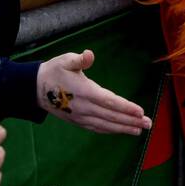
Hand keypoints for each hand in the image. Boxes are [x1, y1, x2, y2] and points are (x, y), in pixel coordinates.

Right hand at [36, 50, 152, 134]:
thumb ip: (80, 59)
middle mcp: (83, 107)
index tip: (140, 111)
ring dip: (124, 128)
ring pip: (106, 125)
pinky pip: (97, 128)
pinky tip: (122, 131)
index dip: (125, 107)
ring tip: (140, 129)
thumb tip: (89, 55)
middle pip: (111, 116)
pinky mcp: (78, 121)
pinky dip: (111, 130)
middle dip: (131, 120)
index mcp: (84, 91)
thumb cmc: (54, 71)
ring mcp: (80, 116)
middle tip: (149, 123)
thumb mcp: (65, 60)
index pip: (109, 101)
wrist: (36, 89)